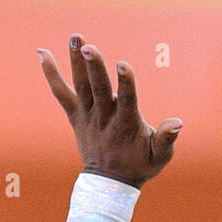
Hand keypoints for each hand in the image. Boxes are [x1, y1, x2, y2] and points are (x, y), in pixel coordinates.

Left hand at [37, 35, 181, 188]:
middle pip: (99, 90)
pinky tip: (43, 52)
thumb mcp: (159, 157)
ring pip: (81, 86)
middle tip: (89, 46)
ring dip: (76, 61)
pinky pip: (61, 93)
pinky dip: (51, 74)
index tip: (123, 64)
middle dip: (94, 68)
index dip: (125, 82)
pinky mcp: (75, 115)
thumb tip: (178, 123)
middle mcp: (104, 119)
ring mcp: (87, 116)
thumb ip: (167, 139)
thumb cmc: (139, 165)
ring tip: (76, 36)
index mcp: (126, 125)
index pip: (126, 100)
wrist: (109, 184)